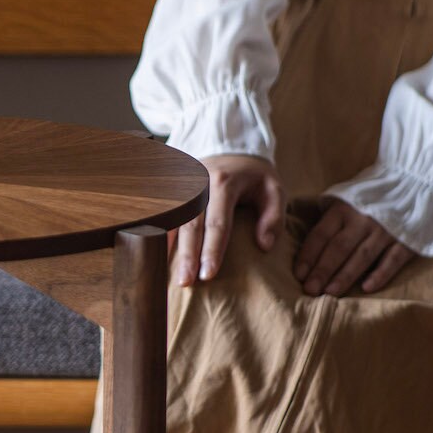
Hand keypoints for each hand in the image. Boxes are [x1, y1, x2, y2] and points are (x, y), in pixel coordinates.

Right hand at [170, 154, 284, 286]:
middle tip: (185, 282)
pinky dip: (162, 237)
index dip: (212, 250)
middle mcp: (198, 183)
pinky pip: (166, 216)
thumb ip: (274, 217)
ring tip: (172, 276)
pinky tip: (158, 257)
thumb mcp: (274, 189)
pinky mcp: (175, 191)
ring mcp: (183, 186)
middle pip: (191, 224)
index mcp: (224, 183)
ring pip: (174, 221)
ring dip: (172, 250)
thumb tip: (264, 246)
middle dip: (187, 255)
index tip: (208, 275)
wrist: (231, 149)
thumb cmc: (254, 177)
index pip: (217, 222)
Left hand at [293, 198, 415, 295]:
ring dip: (345, 276)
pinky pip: (392, 260)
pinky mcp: (406, 240)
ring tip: (330, 293)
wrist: (414, 184)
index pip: (321, 234)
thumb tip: (302, 236)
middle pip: (338, 248)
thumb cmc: (370, 197)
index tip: (298, 274)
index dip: (309, 255)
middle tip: (310, 290)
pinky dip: (380, 274)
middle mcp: (362, 219)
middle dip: (322, 270)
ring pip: (362, 256)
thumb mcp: (344, 198)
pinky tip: (366, 288)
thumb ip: (327, 216)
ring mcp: (385, 230)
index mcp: (343, 208)